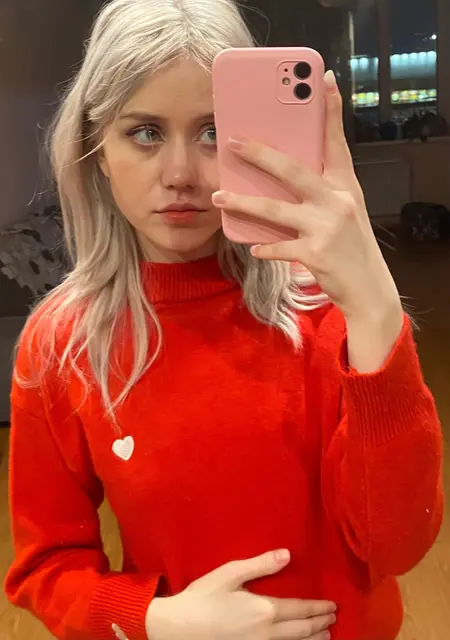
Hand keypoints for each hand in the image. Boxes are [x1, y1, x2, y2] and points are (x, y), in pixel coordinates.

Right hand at [146, 549, 335, 639]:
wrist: (180, 629)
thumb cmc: (204, 597)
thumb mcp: (231, 574)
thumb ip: (261, 565)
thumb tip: (287, 554)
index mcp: (265, 609)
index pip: (300, 609)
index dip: (318, 608)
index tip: (332, 605)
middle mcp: (268, 633)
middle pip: (303, 630)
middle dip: (321, 624)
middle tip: (333, 618)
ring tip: (326, 636)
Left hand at [212, 70, 401, 325]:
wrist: (367, 286)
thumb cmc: (351, 245)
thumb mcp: (345, 209)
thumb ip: (323, 189)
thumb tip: (286, 172)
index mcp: (345, 185)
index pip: (336, 142)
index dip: (330, 111)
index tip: (322, 81)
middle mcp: (336, 201)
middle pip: (293, 170)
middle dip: (260, 154)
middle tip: (232, 143)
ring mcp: (326, 227)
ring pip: (275, 210)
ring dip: (243, 202)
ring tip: (219, 196)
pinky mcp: (315, 254)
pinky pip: (280, 247)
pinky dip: (265, 247)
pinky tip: (253, 247)